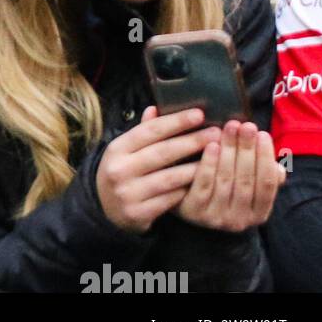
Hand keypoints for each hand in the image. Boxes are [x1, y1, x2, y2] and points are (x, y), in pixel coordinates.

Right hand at [96, 106, 220, 232]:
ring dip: (195, 168)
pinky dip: (186, 191)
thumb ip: (141, 132)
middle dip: (192, 141)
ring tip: (217, 159)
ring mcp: (129, 192)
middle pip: (162, 152)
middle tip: (216, 133)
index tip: (199, 114)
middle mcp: (120, 169)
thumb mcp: (124, 150)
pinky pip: (170, 200)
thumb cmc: (122, 172)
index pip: (150, 130)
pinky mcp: (139, 213)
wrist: (104, 209)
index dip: (176, 121)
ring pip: (170, 178)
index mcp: (117, 148)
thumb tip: (155, 108)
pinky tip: (201, 183)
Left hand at [174, 118, 285, 231]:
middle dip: (247, 150)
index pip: (267, 185)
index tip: (262, 133)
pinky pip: (204, 185)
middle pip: (246, 181)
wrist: (188, 204)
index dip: (266, 159)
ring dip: (229, 152)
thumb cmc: (223, 187)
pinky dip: (209, 164)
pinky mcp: (195, 211)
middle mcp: (240, 221)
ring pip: (225, 181)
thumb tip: (279, 168)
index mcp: (258, 214)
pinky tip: (212, 145)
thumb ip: (263, 176)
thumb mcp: (246, 184)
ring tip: (229, 129)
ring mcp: (217, 218)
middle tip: (246, 125)